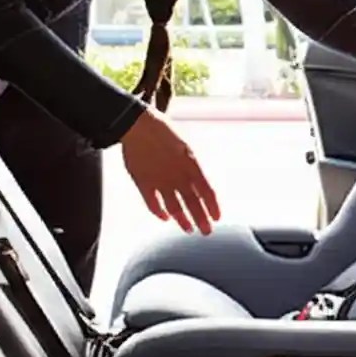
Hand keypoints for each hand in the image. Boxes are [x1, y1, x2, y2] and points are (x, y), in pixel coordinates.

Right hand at [121, 107, 220, 234]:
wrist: (138, 124)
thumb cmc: (164, 132)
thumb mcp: (187, 147)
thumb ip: (194, 167)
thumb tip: (203, 184)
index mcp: (191, 164)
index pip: (207, 191)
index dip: (213, 207)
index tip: (217, 218)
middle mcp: (177, 175)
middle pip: (193, 203)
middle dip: (201, 220)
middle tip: (207, 232)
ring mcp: (160, 181)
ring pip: (174, 208)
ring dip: (182, 220)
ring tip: (188, 229)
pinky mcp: (143, 183)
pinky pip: (152, 204)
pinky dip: (159, 212)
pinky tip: (165, 218)